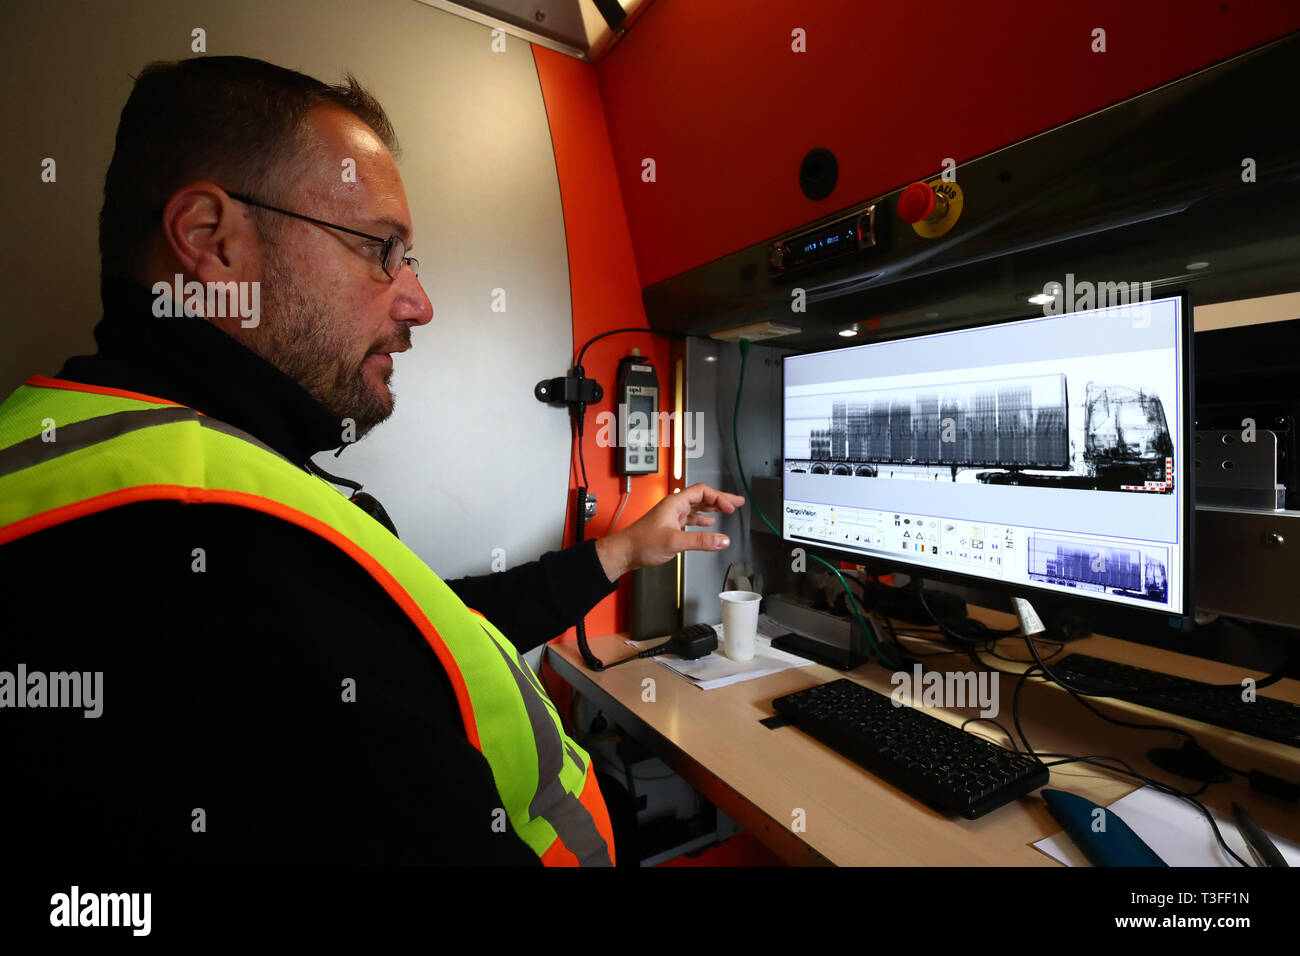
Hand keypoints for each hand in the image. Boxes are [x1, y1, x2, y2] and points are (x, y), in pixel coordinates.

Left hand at [596, 483, 744, 581]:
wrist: (625, 552)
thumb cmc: (641, 543)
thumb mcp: (675, 542)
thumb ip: (700, 541)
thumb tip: (722, 540)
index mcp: (675, 503)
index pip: (702, 492)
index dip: (719, 497)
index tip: (731, 507)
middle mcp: (674, 506)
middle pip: (701, 497)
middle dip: (720, 499)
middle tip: (737, 502)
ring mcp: (671, 515)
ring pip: (696, 507)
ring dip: (712, 508)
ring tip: (727, 510)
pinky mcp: (670, 525)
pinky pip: (690, 517)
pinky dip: (702, 519)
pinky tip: (708, 523)